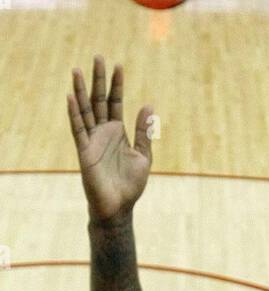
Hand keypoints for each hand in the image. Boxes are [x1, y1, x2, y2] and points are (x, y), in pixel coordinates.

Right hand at [68, 57, 153, 222]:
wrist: (118, 207)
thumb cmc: (130, 186)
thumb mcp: (143, 157)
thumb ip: (144, 133)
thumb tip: (149, 106)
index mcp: (118, 132)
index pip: (116, 103)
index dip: (117, 85)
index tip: (118, 66)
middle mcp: (103, 132)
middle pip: (99, 100)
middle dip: (98, 80)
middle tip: (98, 56)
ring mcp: (92, 140)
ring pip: (85, 110)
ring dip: (80, 90)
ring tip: (77, 70)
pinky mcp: (84, 151)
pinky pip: (78, 129)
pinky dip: (74, 113)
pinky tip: (70, 97)